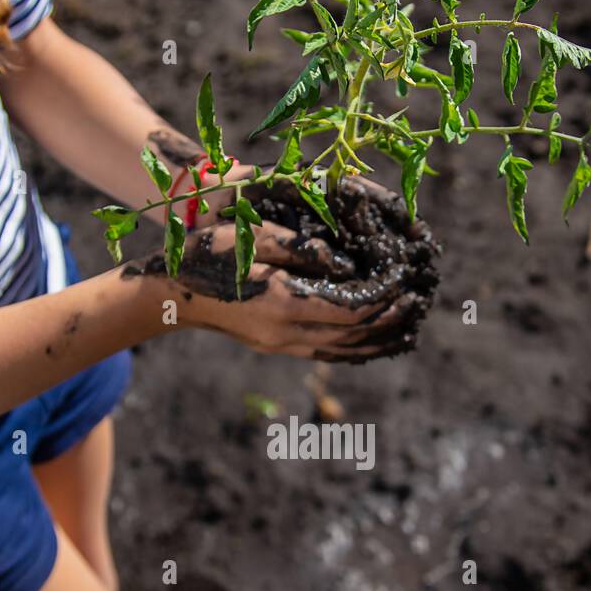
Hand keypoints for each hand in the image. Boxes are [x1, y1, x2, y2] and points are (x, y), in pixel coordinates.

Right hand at [136, 218, 419, 362]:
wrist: (171, 292)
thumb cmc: (207, 253)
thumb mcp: (250, 236)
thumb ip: (299, 247)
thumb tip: (344, 260)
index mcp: (283, 304)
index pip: (351, 307)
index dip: (385, 297)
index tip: (407, 281)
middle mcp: (286, 333)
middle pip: (355, 335)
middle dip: (392, 319)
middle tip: (420, 301)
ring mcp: (281, 345)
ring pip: (345, 351)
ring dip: (380, 340)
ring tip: (410, 327)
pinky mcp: (277, 347)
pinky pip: (327, 354)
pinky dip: (357, 350)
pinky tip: (375, 341)